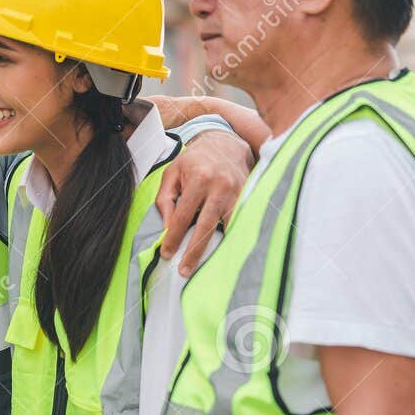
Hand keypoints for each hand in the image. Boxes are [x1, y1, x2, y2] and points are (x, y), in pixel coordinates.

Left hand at [155, 129, 252, 276]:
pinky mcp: (249, 196)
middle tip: (184, 270)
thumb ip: (165, 199)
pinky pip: (240, 222)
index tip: (167, 254)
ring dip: (218, 249)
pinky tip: (228, 253)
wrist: (225, 144)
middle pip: (206, 226)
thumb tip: (166, 226)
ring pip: (228, 227)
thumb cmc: (194, 161)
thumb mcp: (171, 174)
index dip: (174, 237)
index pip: (182, 216)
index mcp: (198, 179)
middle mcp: (220, 187)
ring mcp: (238, 192)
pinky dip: (234, 237)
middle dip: (194, 252)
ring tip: (208, 269)